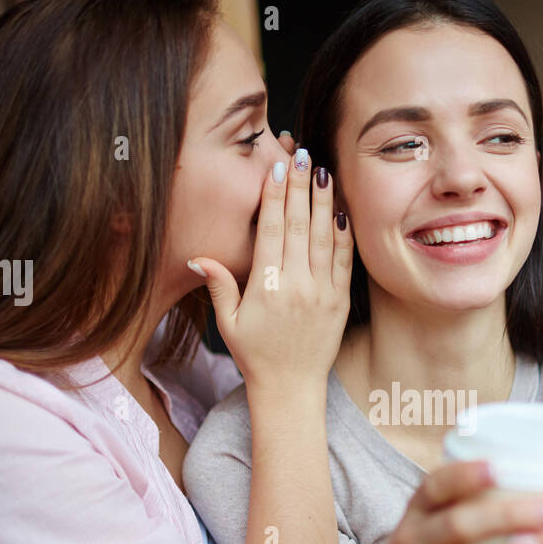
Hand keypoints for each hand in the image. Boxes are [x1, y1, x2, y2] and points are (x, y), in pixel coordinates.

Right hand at [189, 150, 351, 393]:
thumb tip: (198, 256)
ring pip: (324, 237)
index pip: (271, 230)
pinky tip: (341, 209)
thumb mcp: (229, 323)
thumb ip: (219, 286)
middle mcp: (297, 285)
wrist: (291, 389)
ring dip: (323, 201)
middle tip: (302, 154)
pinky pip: (343, 260)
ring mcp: (322, 292)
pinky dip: (344, 233)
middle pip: (299, 225)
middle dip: (300, 186)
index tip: (277, 168)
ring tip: (323, 171)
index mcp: (266, 287)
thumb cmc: (256, 355)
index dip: (275, 196)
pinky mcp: (340, 301)